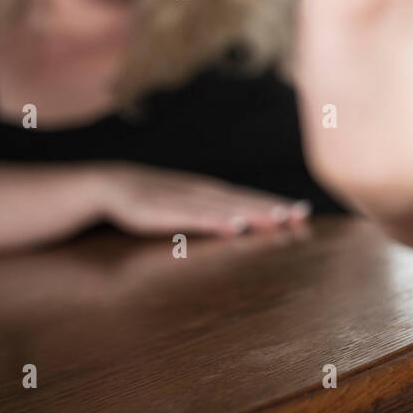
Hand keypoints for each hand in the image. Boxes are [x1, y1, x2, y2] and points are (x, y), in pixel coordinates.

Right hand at [93, 163, 309, 237]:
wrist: (110, 186)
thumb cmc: (151, 200)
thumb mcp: (184, 204)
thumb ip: (209, 212)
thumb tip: (238, 223)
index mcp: (209, 192)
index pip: (248, 197)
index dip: (274, 204)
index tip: (302, 212)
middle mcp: (202, 192)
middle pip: (243, 200)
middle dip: (273, 208)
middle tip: (300, 214)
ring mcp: (185, 199)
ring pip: (226, 207)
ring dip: (253, 212)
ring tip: (278, 219)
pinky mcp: (166, 211)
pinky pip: (196, 217)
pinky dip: (217, 221)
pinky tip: (234, 226)